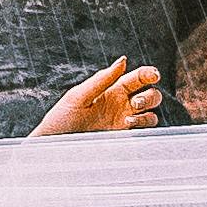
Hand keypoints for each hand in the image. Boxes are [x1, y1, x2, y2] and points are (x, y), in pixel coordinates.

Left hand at [33, 58, 164, 137]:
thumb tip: (123, 60)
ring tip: (128, 118)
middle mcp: (120, 104)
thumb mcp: (79, 96)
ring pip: (151, 111)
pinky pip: (144, 129)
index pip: (137, 78)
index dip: (149, 74)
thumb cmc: (61, 119)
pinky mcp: (122, 137)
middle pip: (150, 94)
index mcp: (111, 90)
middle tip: (134, 102)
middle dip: (150, 95)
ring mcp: (123, 121)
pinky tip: (128, 125)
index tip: (153, 75)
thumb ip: (102, 79)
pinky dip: (144, 125)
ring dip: (147, 111)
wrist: (53, 146)